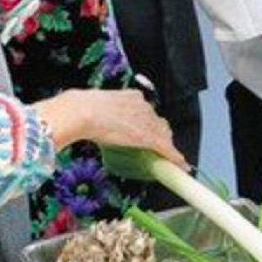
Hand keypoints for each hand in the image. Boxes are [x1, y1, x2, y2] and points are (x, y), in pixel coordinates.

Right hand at [37, 89, 185, 167]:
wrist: (82, 111)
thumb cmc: (81, 109)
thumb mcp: (96, 107)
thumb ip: (101, 113)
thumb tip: (90, 121)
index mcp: (132, 97)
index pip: (147, 112)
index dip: (149, 124)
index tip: (148, 130)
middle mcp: (144, 107)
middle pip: (158, 123)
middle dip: (161, 135)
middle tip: (160, 146)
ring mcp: (147, 122)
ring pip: (163, 136)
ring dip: (167, 147)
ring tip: (172, 158)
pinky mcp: (148, 137)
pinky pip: (165, 148)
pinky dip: (174, 157)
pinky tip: (180, 164)